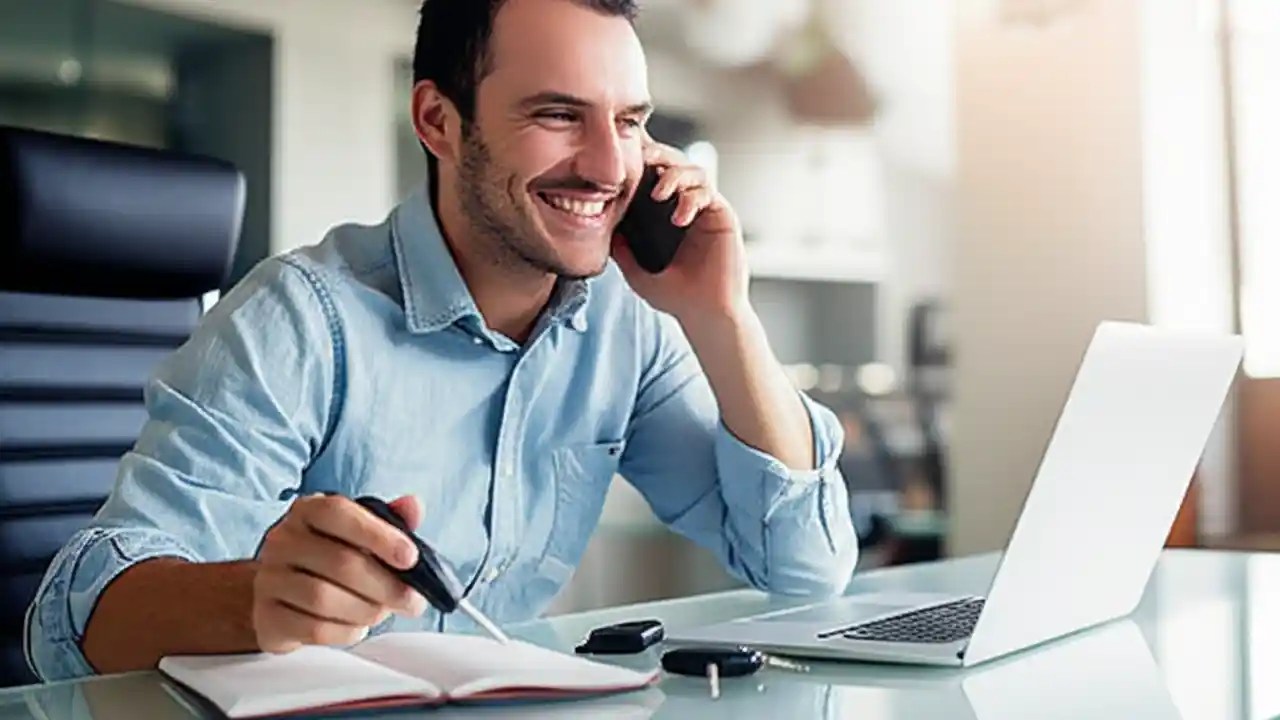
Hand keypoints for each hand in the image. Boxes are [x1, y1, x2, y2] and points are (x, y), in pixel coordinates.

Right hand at [253, 494, 426, 652]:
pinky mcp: (267, 616)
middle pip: (340, 562)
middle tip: (412, 601)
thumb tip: (413, 506)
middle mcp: (283, 540)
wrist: (280, 594)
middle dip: (385, 586)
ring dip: (366, 610)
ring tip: (381, 613)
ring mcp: (269, 578)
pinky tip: (357, 627)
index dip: (378, 535)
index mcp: (308, 511)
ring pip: (324, 598)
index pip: (339, 513)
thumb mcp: (359, 533)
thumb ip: (389, 520)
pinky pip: (313, 628)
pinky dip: (345, 631)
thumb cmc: (329, 558)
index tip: (410, 558)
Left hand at [612, 137, 749, 324]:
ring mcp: (706, 211)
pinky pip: (708, 193)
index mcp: (666, 215)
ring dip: (675, 175)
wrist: (705, 314)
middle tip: (642, 156)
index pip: (655, 177)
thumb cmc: (676, 297)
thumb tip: (600, 229)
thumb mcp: (636, 272)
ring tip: (659, 193)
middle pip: (676, 164)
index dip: (642, 163)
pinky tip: (679, 218)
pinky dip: (692, 199)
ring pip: (694, 171)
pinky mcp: (723, 217)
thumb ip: (621, 250)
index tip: (624, 159)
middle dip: (659, 155)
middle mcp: (688, 207)